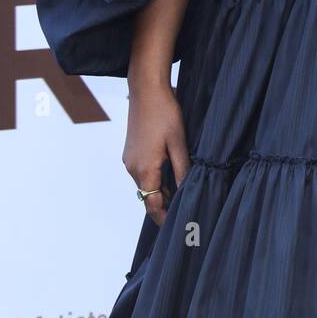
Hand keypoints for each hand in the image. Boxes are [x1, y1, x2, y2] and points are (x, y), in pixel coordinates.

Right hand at [122, 79, 190, 227]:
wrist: (146, 90)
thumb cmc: (164, 113)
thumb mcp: (179, 142)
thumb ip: (182, 170)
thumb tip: (187, 193)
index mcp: (144, 170)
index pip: (153, 205)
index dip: (165, 219)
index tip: (178, 227)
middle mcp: (132, 168)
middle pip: (148, 197)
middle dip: (165, 205)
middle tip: (185, 210)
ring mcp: (129, 160)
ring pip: (145, 184)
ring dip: (161, 190)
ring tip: (181, 192)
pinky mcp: (130, 151)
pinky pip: (142, 172)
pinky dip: (154, 178)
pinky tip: (170, 172)